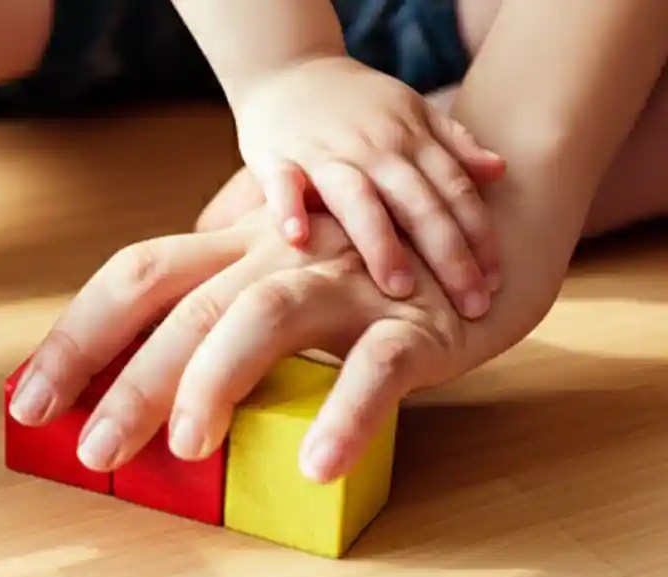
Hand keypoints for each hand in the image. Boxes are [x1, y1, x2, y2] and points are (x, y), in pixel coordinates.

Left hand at [9, 207, 550, 481]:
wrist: (491, 213)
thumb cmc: (366, 265)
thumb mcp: (279, 273)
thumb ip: (217, 308)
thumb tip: (139, 384)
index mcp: (237, 249)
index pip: (135, 277)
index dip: (76, 335)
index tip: (29, 401)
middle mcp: (279, 257)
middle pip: (184, 305)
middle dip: (126, 378)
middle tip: (91, 452)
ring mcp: (346, 285)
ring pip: (264, 315)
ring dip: (215, 380)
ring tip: (187, 449)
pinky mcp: (416, 326)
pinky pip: (378, 366)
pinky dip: (345, 414)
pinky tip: (315, 464)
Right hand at [233, 56, 506, 317]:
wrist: (286, 69)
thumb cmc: (354, 102)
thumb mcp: (411, 110)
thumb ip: (453, 143)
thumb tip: (500, 171)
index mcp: (410, 139)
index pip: (454, 191)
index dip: (478, 237)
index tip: (494, 284)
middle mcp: (373, 148)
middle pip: (417, 204)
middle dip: (447, 255)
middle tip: (470, 306)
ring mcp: (323, 153)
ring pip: (357, 198)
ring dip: (379, 242)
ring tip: (399, 288)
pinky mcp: (275, 158)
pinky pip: (282, 185)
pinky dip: (287, 209)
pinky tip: (297, 240)